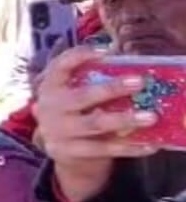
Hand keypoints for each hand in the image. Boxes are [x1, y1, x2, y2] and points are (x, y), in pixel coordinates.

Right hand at [34, 45, 158, 201]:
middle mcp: (51, 108)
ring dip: (125, 119)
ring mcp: (59, 131)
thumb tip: (131, 69)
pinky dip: (129, 147)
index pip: (60, 66)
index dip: (80, 56)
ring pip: (95, 124)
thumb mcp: (72, 93)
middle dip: (111, 89)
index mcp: (50, 87)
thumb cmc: (73, 111)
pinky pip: (104, 149)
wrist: (58, 148)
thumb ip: (91, 81)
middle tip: (139, 82)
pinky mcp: (71, 151)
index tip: (106, 50)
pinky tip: (149, 144)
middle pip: (82, 97)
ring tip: (150, 116)